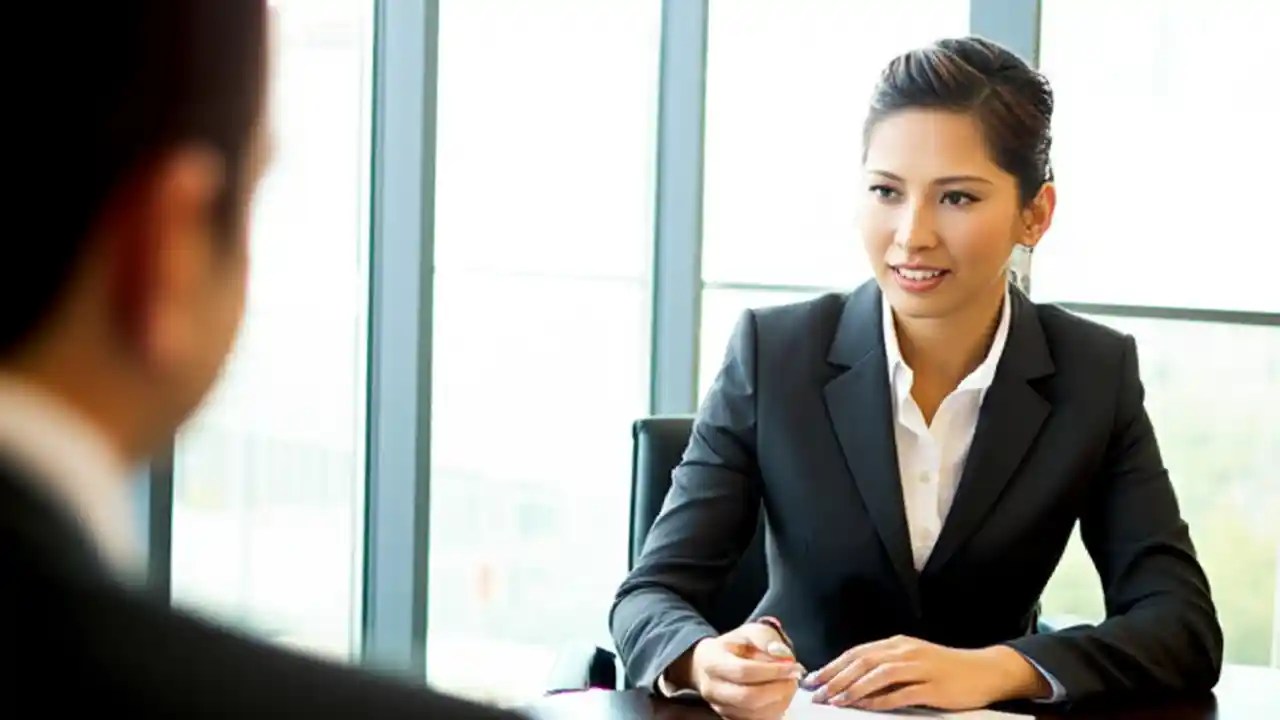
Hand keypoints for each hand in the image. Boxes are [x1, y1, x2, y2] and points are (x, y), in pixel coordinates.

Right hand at [670, 622, 805, 719]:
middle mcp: (711, 687)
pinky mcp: (729, 717)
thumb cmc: (735, 645)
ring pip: (753, 713)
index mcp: (711, 660)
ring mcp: (719, 706)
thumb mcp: (749, 631)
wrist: (714, 661)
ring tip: (789, 686)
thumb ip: (765, 639)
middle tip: (794, 679)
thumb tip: (781, 655)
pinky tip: (781, 696)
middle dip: (778, 689)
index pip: (744, 671)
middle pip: (748, 697)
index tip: (794, 667)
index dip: (772, 671)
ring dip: (779, 701)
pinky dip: (773, 710)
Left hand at [801, 636, 1049, 711]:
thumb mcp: (912, 660)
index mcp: (897, 644)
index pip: (857, 653)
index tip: (813, 678)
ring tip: (834, 700)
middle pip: (863, 662)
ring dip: (853, 688)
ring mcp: (920, 668)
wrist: (985, 670)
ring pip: (878, 675)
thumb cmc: (945, 669)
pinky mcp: (933, 687)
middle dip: (835, 677)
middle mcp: (905, 652)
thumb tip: (853, 680)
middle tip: (815, 692)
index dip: (833, 665)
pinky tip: (864, 706)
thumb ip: (886, 666)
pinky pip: (901, 693)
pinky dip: (879, 699)